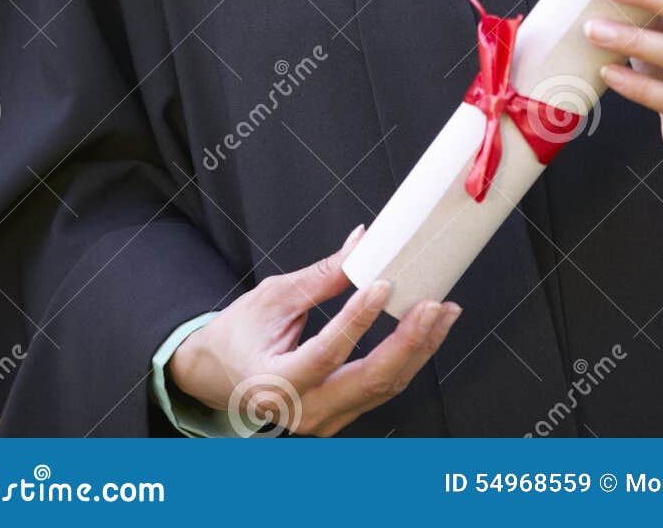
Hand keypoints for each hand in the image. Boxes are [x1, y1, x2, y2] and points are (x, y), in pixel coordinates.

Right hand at [167, 223, 461, 436]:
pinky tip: (426, 332)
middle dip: (407, 343)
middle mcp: (299, 410)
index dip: (357, 319)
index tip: (384, 284)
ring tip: (443, 312)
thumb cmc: (239, 333)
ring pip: (382, 388)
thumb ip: (321, 277)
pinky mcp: (337, 416)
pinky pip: (379, 390)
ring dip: (418, 350)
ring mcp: (321, 420)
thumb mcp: (273, 296)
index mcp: (272, 381)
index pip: (325, 353)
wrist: (219, 374)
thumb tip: (363, 242)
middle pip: (366, 381)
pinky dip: (406, 359)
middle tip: (433, 305)